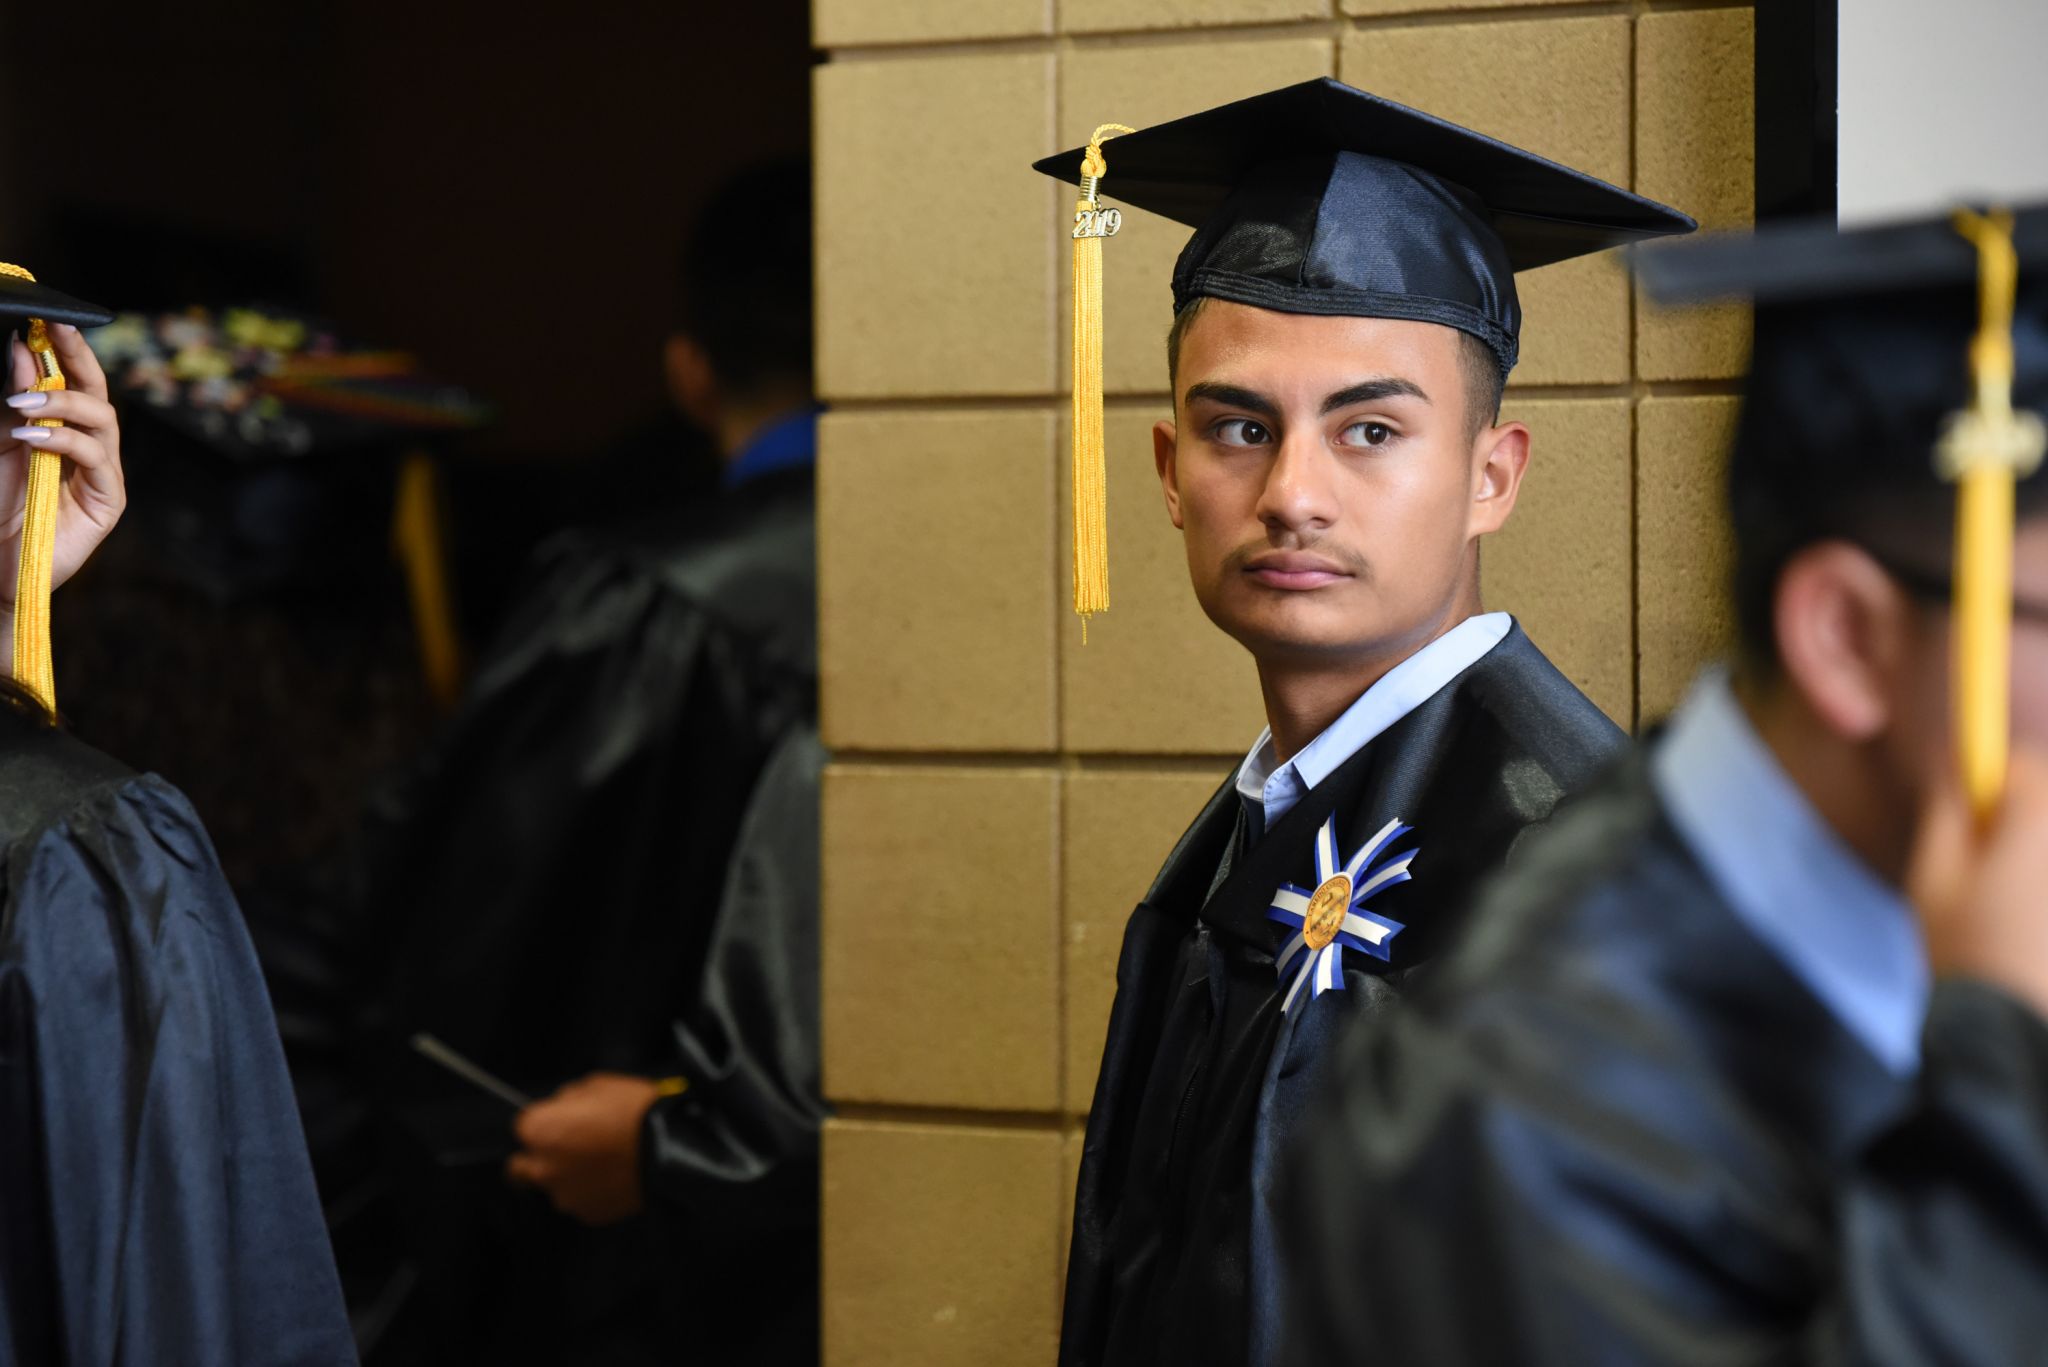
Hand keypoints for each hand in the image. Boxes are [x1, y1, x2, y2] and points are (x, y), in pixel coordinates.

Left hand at [0, 325, 125, 614]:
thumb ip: (10, 404)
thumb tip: (20, 350)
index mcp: (62, 432)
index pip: (74, 382)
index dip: (67, 350)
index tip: (49, 317)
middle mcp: (87, 450)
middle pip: (98, 394)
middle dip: (79, 360)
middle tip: (54, 333)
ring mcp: (100, 476)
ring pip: (103, 421)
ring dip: (63, 404)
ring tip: (22, 404)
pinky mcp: (107, 503)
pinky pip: (96, 459)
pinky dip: (65, 442)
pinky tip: (31, 438)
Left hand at [505, 1072, 660, 1225]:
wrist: (671, 1148)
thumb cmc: (634, 1111)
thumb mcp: (598, 1084)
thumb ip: (568, 1099)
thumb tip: (562, 1108)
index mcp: (540, 1131)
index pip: (523, 1126)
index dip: (545, 1121)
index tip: (563, 1120)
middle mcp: (543, 1168)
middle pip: (521, 1167)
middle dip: (539, 1157)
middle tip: (568, 1147)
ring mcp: (565, 1196)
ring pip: (555, 1186)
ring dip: (569, 1175)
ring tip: (602, 1162)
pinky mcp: (588, 1214)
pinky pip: (582, 1201)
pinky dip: (592, 1191)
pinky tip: (614, 1177)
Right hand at [1906, 748, 2047, 1018]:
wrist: (2004, 1022)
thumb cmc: (1962, 942)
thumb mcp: (1935, 872)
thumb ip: (1949, 810)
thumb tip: (1957, 768)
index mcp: (2037, 827)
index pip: (2028, 767)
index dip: (1995, 776)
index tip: (1972, 805)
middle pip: (2045, 807)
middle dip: (2017, 820)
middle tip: (1984, 861)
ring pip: (2042, 849)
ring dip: (2026, 858)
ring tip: (2002, 904)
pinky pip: (2041, 884)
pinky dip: (2032, 893)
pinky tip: (2021, 927)